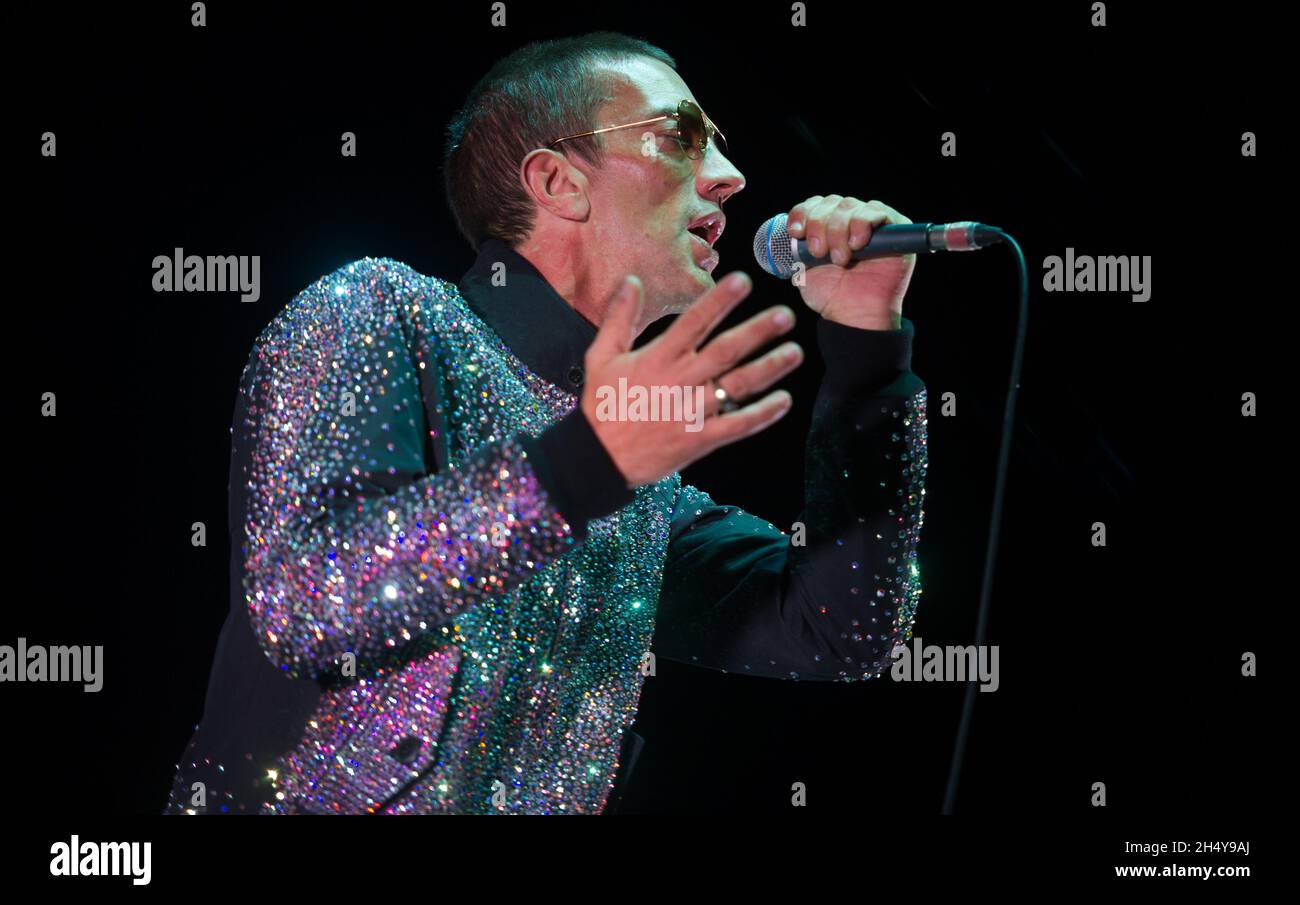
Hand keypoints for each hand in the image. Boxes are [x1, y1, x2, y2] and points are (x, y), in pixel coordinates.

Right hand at [582, 272, 803, 486]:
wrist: (598, 458)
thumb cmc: (601, 405)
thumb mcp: (601, 356)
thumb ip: (620, 317)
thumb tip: (633, 279)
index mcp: (657, 358)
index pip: (694, 321)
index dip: (719, 300)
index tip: (744, 280)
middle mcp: (679, 381)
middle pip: (726, 351)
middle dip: (758, 331)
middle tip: (786, 315)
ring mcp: (692, 411)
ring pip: (738, 385)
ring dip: (769, 368)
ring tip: (795, 352)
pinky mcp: (699, 440)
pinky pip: (737, 425)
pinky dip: (762, 414)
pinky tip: (784, 401)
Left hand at [786, 195, 915, 330]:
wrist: (855, 315)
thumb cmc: (831, 295)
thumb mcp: (805, 270)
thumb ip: (796, 250)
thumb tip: (785, 235)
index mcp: (825, 226)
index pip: (813, 205)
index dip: (802, 213)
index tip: (795, 233)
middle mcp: (847, 220)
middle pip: (830, 203)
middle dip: (819, 225)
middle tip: (818, 252)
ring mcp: (871, 222)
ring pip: (850, 206)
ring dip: (839, 229)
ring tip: (840, 258)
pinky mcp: (894, 227)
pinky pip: (877, 212)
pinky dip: (862, 223)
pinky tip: (856, 243)